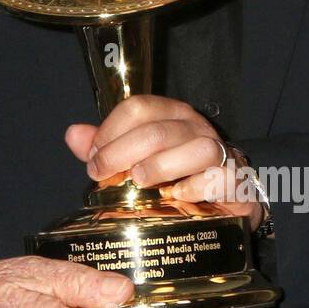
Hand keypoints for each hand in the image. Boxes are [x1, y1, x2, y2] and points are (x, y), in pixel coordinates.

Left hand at [65, 94, 264, 230]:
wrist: (227, 200)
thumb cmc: (176, 175)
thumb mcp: (137, 158)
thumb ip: (106, 147)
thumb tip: (72, 134)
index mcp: (171, 115)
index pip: (138, 108)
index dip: (110, 131)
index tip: (93, 158)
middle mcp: (196, 128)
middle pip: (158, 130)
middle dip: (122, 152)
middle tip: (101, 175)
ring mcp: (221, 153)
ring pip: (195, 148)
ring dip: (160, 165)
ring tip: (138, 182)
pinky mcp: (236, 182)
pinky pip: (220, 178)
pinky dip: (195, 187)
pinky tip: (175, 197)